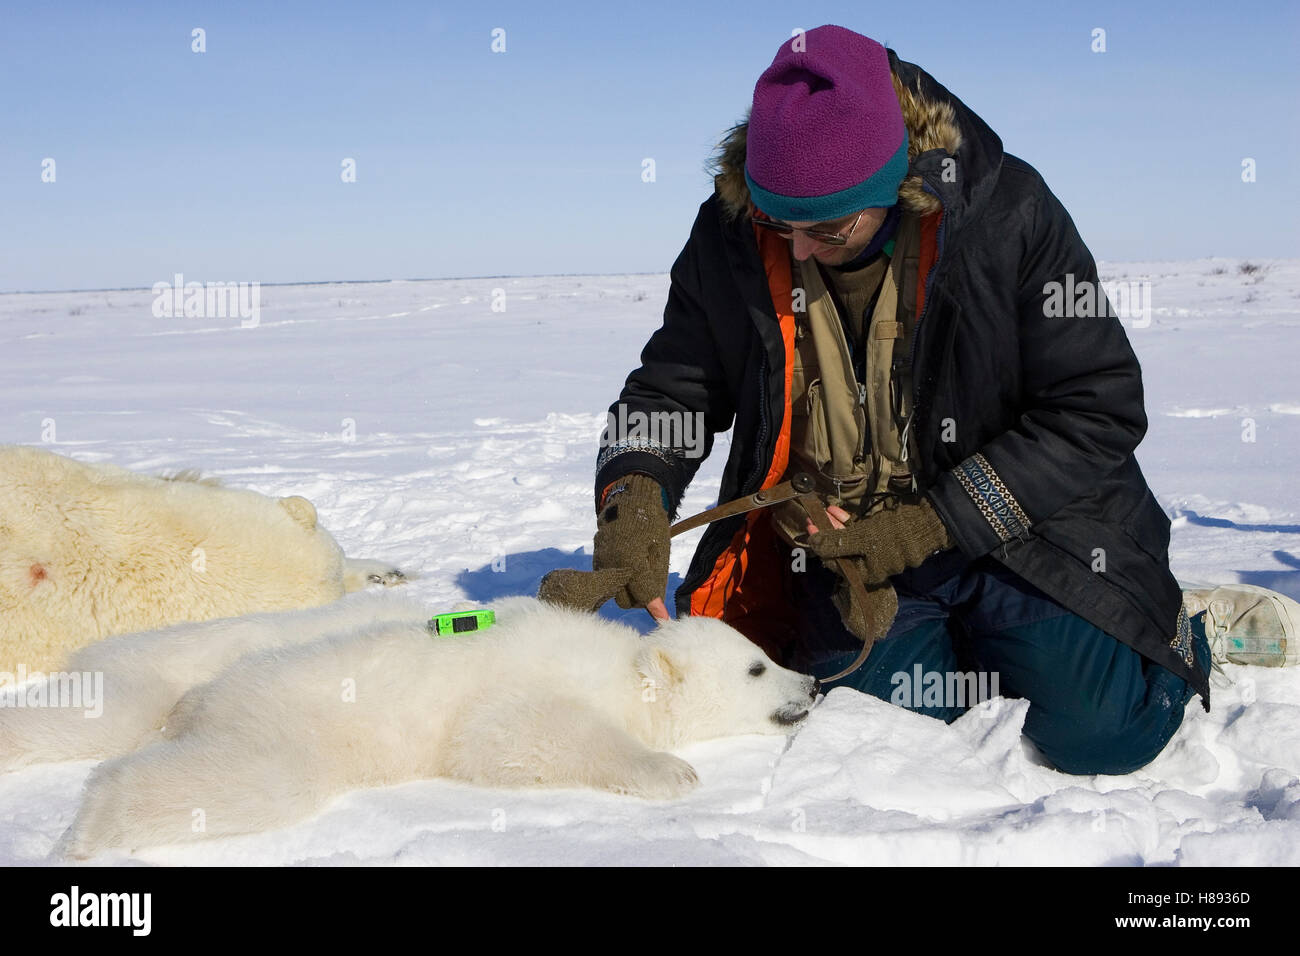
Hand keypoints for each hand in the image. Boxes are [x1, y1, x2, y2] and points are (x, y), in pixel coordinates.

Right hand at [592, 474, 670, 609]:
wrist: (628, 501)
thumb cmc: (650, 525)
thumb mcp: (660, 550)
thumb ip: (656, 580)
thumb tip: (658, 610)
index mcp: (630, 559)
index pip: (644, 593)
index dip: (656, 608)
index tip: (664, 621)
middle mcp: (611, 563)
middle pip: (626, 599)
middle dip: (639, 598)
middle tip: (650, 584)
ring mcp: (601, 562)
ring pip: (615, 590)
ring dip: (628, 589)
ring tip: (639, 572)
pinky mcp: (596, 560)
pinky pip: (608, 579)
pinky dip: (619, 578)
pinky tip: (628, 566)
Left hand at [801, 496, 951, 585]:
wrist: (924, 524)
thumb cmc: (892, 536)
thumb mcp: (861, 539)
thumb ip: (835, 543)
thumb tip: (812, 542)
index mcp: (863, 573)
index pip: (834, 562)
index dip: (819, 545)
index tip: (809, 528)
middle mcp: (867, 565)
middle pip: (840, 550)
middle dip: (826, 532)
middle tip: (813, 516)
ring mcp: (874, 551)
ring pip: (848, 539)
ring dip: (836, 525)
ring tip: (824, 509)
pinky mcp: (879, 538)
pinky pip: (859, 533)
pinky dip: (849, 523)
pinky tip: (838, 510)